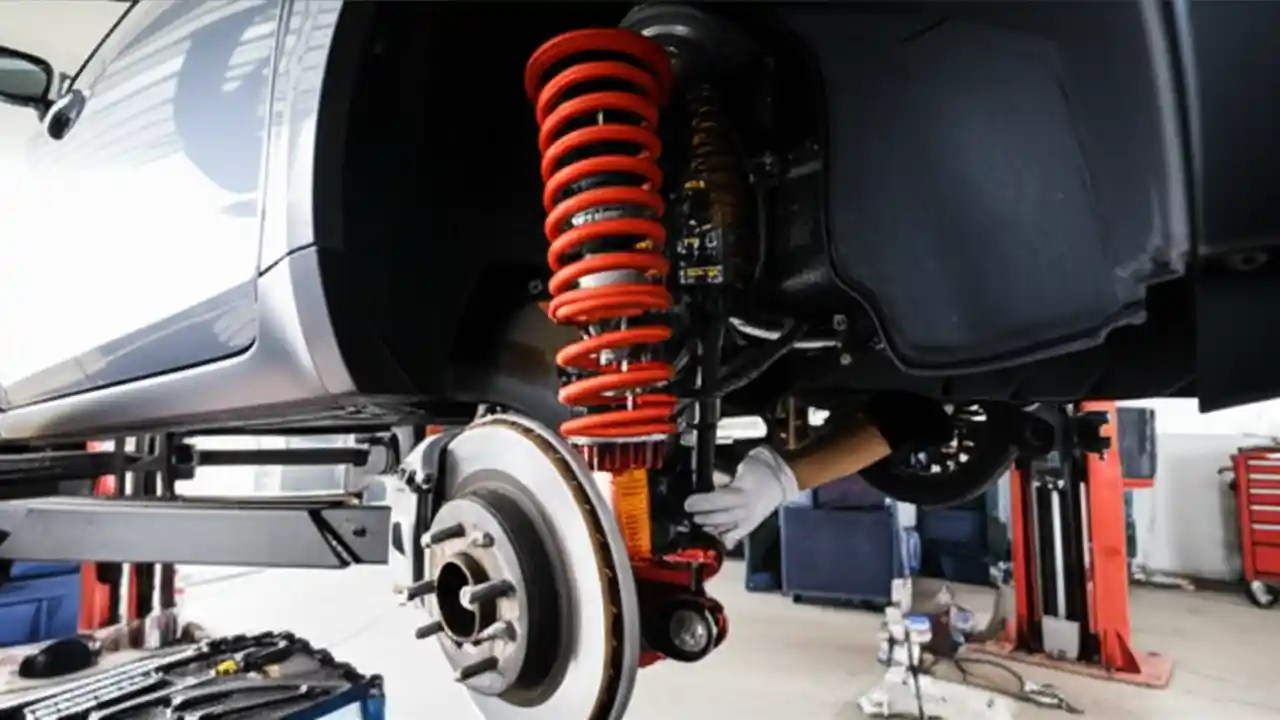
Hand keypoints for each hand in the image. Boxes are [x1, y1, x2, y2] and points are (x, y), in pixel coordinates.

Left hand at [684, 445, 799, 546]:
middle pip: (718, 518)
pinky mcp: (749, 528)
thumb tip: (708, 482)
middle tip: (688, 512)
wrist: (783, 481)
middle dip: (701, 516)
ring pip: (723, 530)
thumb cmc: (761, 469)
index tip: (688, 503)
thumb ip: (724, 477)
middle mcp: (745, 512)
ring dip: (708, 528)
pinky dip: (721, 539)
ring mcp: (747, 522)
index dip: (702, 502)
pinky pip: (733, 537)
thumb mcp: (742, 468)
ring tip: (696, 523)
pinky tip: (711, 538)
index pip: (718, 500)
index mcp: (743, 494)